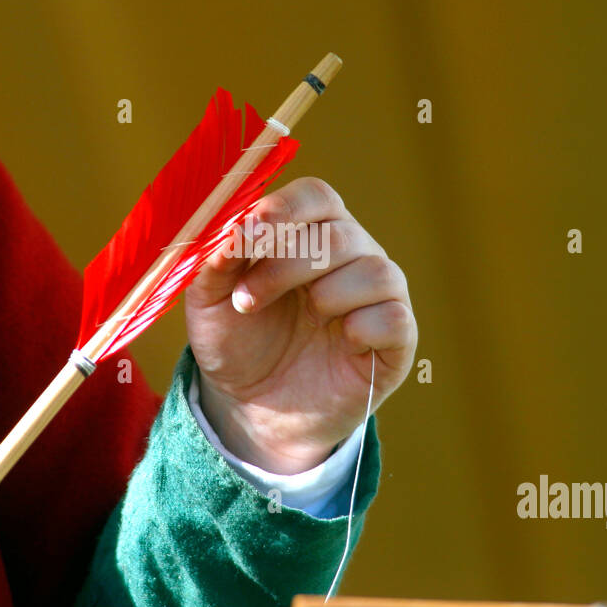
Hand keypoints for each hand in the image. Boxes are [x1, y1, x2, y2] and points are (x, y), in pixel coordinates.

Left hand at [184, 177, 416, 475]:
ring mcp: (378, 295)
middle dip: (286, 265)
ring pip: (374, 270)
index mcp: (310, 233)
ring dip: (326, 295)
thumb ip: (214, 262)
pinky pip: (394, 317)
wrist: (254, 409)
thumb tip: (230, 229)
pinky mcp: (396, 339)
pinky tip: (340, 341)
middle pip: (338, 234)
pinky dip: (363, 326)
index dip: (286, 208)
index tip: (250, 230)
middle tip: (247, 299)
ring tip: (302, 322)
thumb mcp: (211, 302)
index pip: (315, 197)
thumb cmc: (239, 343)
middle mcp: (352, 255)